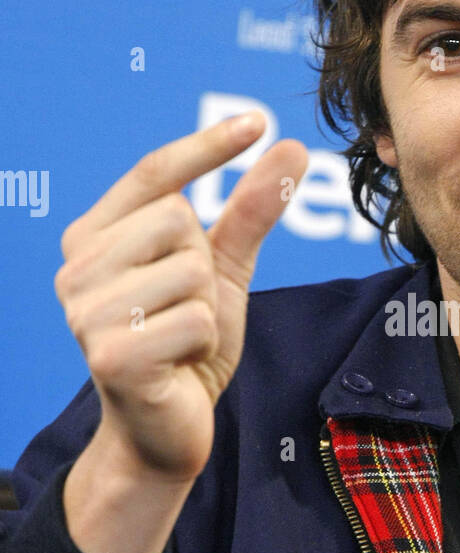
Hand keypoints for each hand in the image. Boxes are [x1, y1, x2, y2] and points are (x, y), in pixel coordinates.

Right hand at [54, 112, 306, 480]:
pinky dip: (203, 345)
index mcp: (93, 238)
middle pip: (179, 222)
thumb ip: (247, 211)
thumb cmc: (185, 345)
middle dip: (204, 269)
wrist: (167, 430)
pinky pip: (196, 321)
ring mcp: (87, 313)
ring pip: (192, 272)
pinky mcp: (112, 356)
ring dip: (205, 312)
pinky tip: (178, 365)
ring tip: (179, 339)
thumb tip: (289, 147)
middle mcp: (76, 269)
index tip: (257, 122)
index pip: (151, 175)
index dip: (205, 148)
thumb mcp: (221, 271)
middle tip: (183, 311)